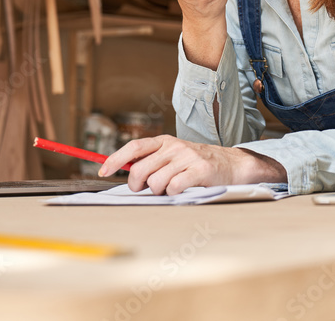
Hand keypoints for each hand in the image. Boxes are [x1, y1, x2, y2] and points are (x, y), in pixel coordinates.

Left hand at [99, 135, 285, 195]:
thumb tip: (124, 172)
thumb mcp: (174, 156)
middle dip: (138, 185)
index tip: (102, 172)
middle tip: (148, 189)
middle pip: (140, 170)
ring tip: (172, 188)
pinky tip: (184, 189)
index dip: (115, 160)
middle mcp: (175, 147)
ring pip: (155, 183)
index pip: (134, 148)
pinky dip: (174, 194)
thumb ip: (152, 161)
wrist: (232, 165)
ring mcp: (187, 157)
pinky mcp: (199, 170)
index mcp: (165, 142)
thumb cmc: (198, 164)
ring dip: (160, 191)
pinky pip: (174, 188)